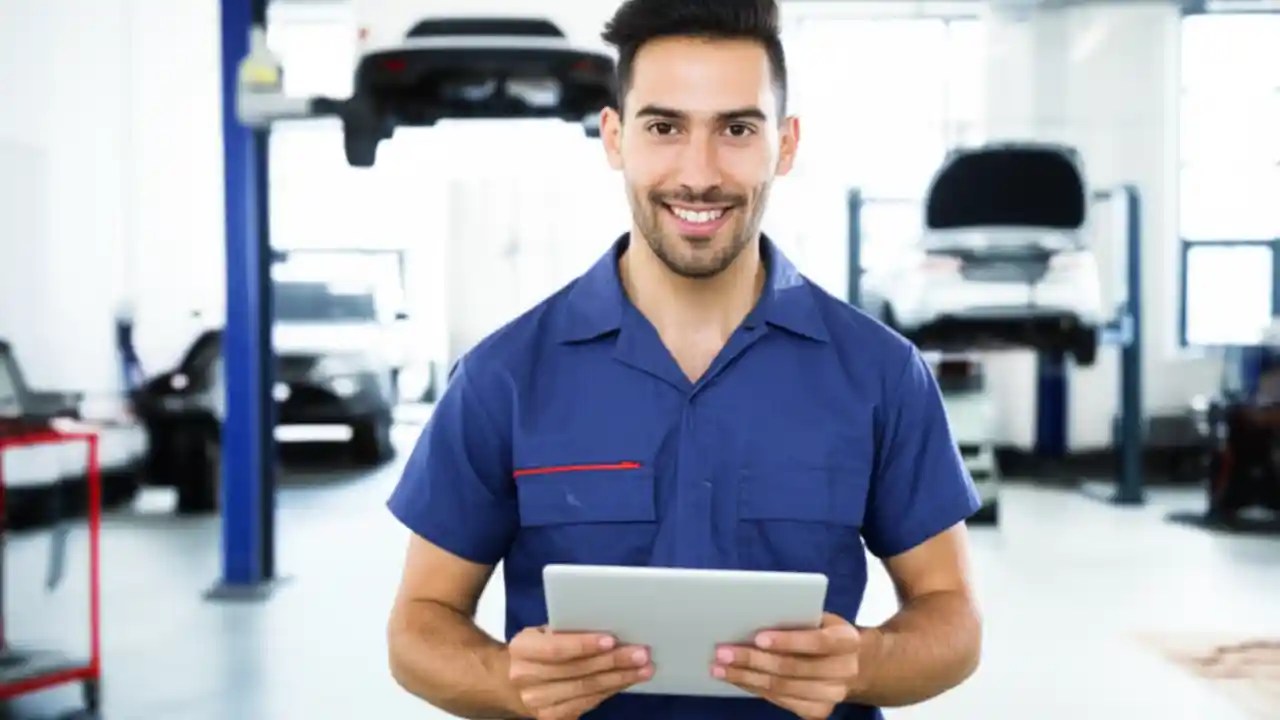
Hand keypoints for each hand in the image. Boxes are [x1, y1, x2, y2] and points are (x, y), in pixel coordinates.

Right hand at [507, 626, 653, 719]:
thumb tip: (611, 627)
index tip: (611, 640)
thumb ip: (568, 630)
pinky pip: (587, 703)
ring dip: (619, 679)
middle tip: (641, 654)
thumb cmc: (539, 648)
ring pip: (586, 690)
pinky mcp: (552, 717)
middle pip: (577, 672)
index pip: (556, 648)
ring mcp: (538, 702)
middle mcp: (526, 678)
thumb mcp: (544, 632)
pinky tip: (627, 680)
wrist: (514, 682)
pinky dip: (611, 691)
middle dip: (613, 662)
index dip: (584, 645)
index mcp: (522, 648)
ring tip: (644, 669)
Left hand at [711, 613, 862, 718]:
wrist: (853, 665)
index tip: (758, 637)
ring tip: (720, 668)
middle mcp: (844, 670)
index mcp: (847, 640)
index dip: (787, 640)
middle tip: (723, 652)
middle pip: (792, 668)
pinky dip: (754, 689)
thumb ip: (797, 617)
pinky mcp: (818, 711)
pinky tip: (736, 679)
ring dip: (746, 678)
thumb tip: (751, 616)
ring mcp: (832, 695)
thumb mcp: (820, 618)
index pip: (817, 641)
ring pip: (781, 688)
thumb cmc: (824, 633)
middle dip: (753, 660)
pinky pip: (780, 701)